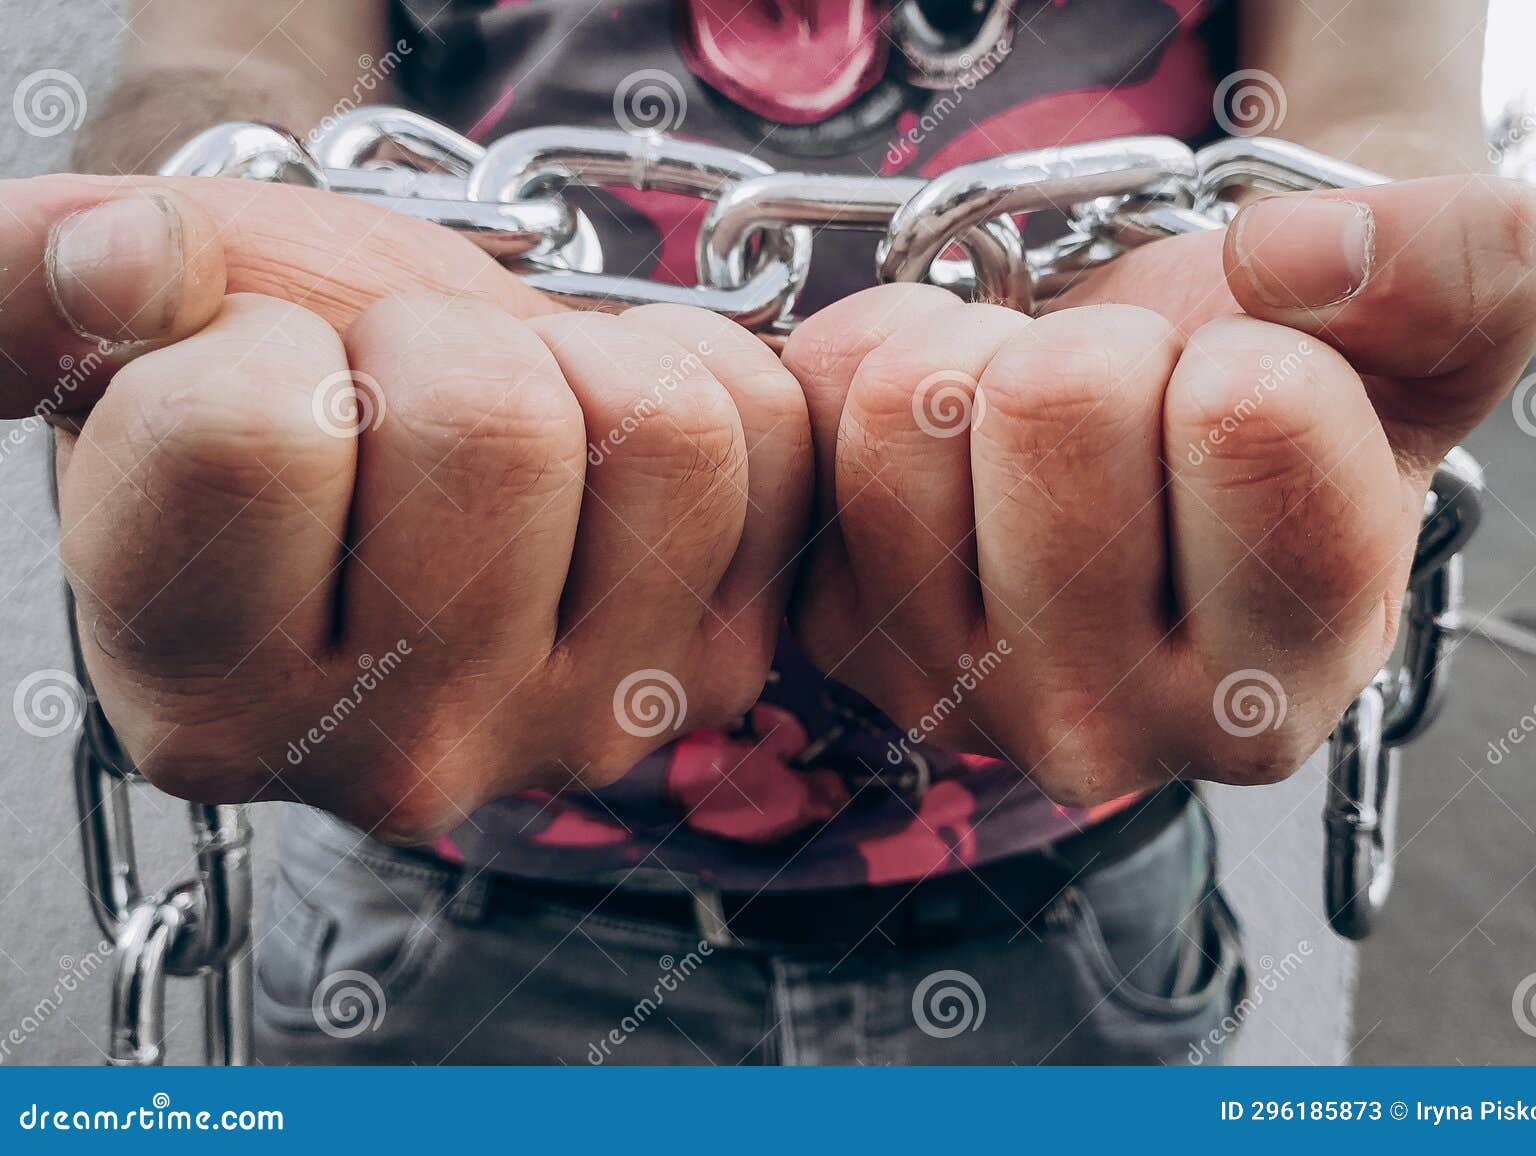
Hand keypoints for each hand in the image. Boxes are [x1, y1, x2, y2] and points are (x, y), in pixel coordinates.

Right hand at [4, 179, 809, 840]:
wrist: (401, 427)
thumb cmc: (271, 376)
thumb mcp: (124, 330)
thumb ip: (40, 290)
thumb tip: (140, 266)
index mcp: (207, 703)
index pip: (249, 441)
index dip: (258, 345)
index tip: (264, 389)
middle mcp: (399, 760)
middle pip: (491, 433)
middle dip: (437, 347)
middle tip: (399, 402)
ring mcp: (580, 726)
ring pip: (662, 432)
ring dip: (579, 360)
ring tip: (509, 414)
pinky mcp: (719, 665)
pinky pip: (772, 441)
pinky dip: (696, 374)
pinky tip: (606, 435)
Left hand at [780, 175, 1535, 803]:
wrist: (1157, 417)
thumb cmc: (1291, 391)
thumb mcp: (1436, 326)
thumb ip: (1452, 271)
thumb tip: (1278, 260)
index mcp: (1273, 688)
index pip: (1243, 416)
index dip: (1249, 351)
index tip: (1245, 400)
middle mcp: (1101, 731)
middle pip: (1052, 403)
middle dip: (1101, 347)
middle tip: (1131, 404)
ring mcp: (945, 692)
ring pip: (911, 402)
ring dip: (981, 349)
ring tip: (1042, 410)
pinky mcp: (834, 625)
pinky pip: (811, 409)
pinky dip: (879, 357)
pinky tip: (954, 425)